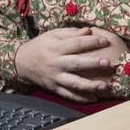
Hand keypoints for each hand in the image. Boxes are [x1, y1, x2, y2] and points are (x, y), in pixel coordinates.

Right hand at [14, 26, 129, 100]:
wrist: (21, 62)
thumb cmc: (40, 46)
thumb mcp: (53, 35)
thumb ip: (71, 33)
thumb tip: (89, 30)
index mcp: (56, 48)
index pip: (76, 44)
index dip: (91, 42)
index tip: (105, 40)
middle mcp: (56, 63)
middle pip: (76, 64)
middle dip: (92, 64)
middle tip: (108, 62)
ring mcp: (55, 77)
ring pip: (73, 83)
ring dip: (89, 86)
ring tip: (104, 86)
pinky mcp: (54, 88)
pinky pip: (68, 95)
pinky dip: (81, 98)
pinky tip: (94, 98)